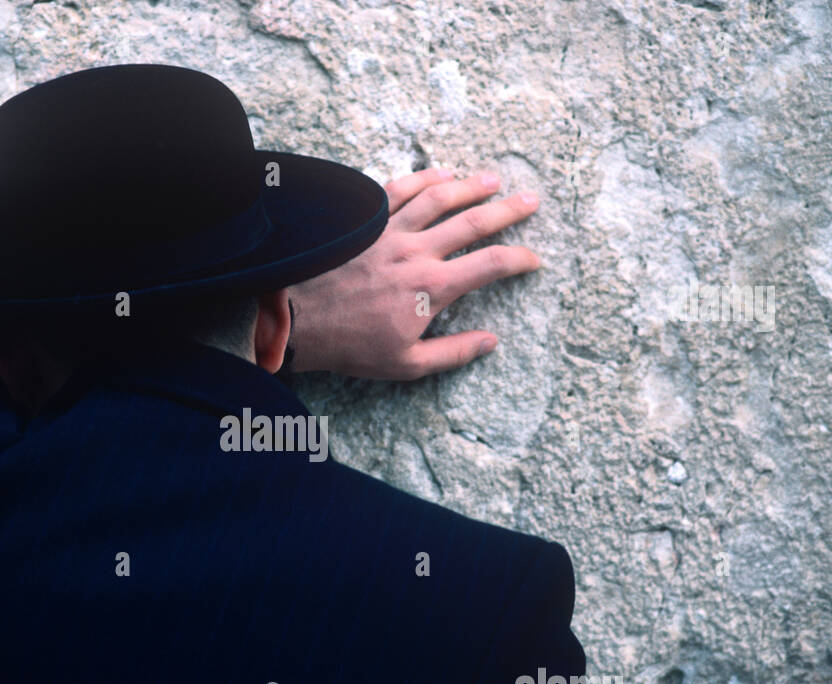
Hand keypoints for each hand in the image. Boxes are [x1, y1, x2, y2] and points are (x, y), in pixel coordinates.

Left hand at [286, 168, 540, 379]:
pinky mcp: (364, 222)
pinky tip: (440, 173)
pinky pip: (398, 191)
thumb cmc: (350, 346)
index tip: (534, 258)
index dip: (520, 259)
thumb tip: (490, 343)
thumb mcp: (406, 363)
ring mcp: (389, 232)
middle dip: (507, 210)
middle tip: (531, 200)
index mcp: (432, 288)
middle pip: (473, 222)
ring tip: (493, 180)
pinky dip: (422, 179)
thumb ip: (453, 353)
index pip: (491, 265)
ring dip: (470, 186)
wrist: (297, 319)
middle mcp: (417, 252)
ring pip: (438, 197)